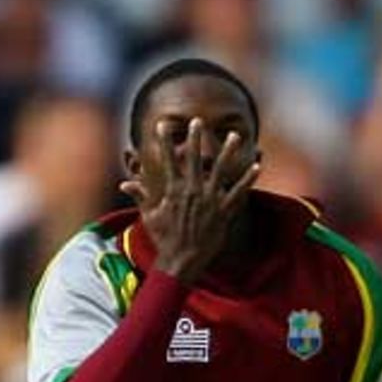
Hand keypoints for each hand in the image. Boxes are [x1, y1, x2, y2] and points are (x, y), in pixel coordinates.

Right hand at [120, 119, 260, 282]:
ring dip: (228, 151)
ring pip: (221, 170)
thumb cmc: (164, 239)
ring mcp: (209, 201)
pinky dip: (247, 179)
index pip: (168, 160)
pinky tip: (257, 166)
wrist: (181, 261)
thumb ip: (140, 196)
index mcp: (174, 189)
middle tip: (197, 121)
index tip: (163, 125)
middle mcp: (192, 191)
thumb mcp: (149, 216)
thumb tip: (124, 184)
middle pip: (195, 158)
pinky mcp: (223, 212)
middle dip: (195, 138)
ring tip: (235, 136)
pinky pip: (238, 192)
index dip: (165, 141)